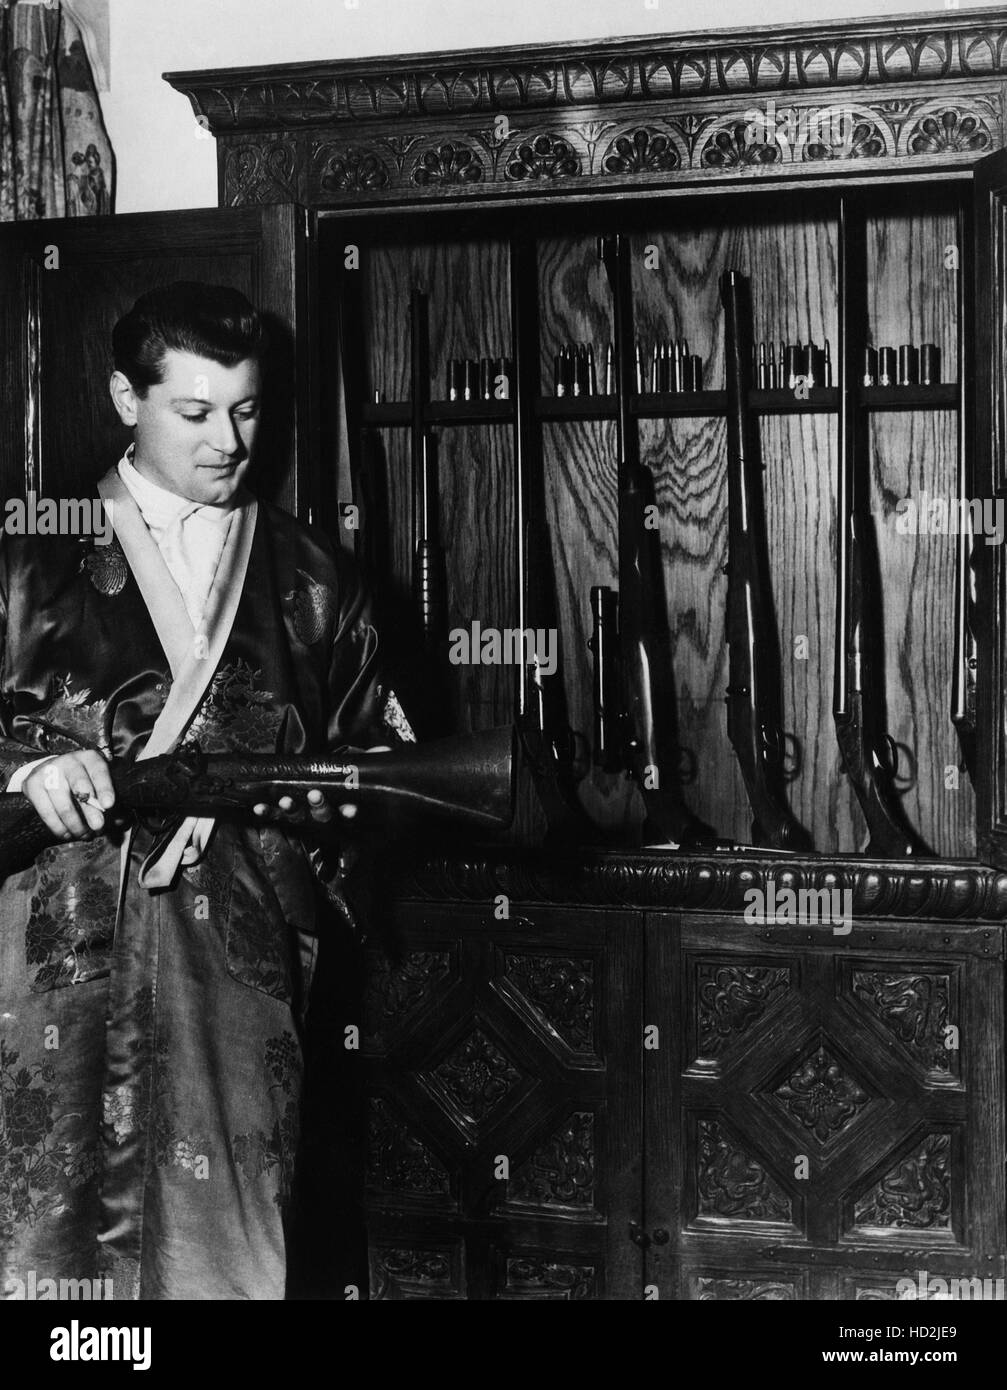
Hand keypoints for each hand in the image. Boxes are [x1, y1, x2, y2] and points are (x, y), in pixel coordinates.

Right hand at [21, 750, 114, 841]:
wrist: (51, 772)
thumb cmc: (83, 780)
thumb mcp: (99, 784)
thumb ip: (110, 802)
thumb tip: (119, 821)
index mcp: (90, 758)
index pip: (99, 772)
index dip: (105, 789)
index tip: (109, 805)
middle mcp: (69, 761)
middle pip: (80, 787)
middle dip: (90, 810)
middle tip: (98, 826)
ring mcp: (48, 772)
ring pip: (63, 804)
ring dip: (75, 825)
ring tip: (84, 835)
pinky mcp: (32, 785)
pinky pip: (46, 812)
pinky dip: (58, 827)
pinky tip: (67, 834)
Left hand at [251, 746, 391, 825]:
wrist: (347, 787)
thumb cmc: (358, 776)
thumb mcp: (370, 767)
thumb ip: (376, 759)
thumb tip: (381, 751)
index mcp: (349, 807)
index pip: (350, 813)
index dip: (349, 813)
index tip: (351, 810)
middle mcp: (330, 816)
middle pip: (325, 816)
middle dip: (319, 807)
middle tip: (315, 795)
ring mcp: (309, 817)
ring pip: (301, 817)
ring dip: (292, 810)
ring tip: (283, 801)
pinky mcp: (293, 814)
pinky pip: (280, 816)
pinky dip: (269, 812)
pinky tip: (258, 808)